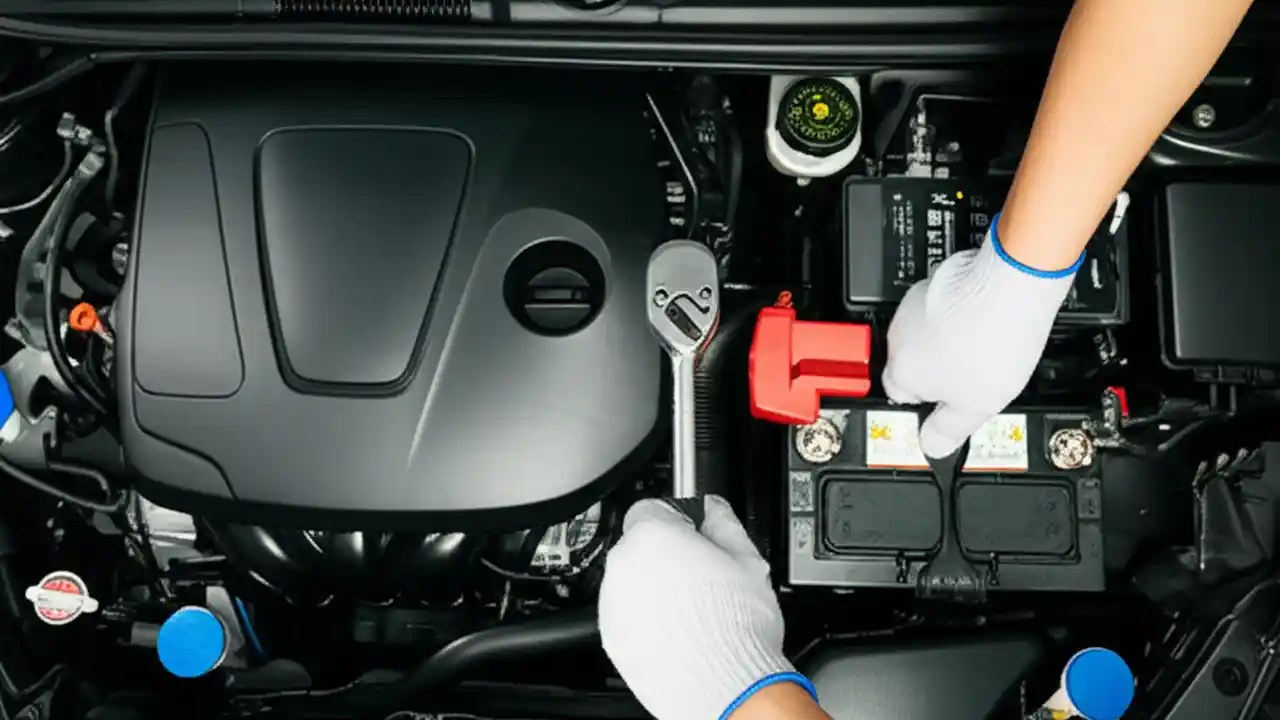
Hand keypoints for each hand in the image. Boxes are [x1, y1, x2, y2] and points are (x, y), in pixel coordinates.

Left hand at [599, 496, 816, 719]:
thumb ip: (724, 523)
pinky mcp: (613, 637)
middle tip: (701, 574)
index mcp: (653, 537)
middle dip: (666, 554)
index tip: (693, 532)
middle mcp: (624, 567)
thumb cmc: (739, 628)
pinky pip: (627, 615)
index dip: (677, 518)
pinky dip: (646, 618)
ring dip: (654, 587)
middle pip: (639, 545)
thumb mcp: (748, 561)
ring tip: (693, 608)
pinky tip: (678, 630)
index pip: (651, 507)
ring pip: (631, 582)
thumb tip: (715, 509)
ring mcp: (614, 605)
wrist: (728, 687)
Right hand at [882, 218, 1078, 457]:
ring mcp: (914, 306)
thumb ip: (948, 430)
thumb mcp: (976, 406)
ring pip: (924, 334)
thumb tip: (933, 446)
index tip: (945, 402)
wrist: (1010, 286)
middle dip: (938, 370)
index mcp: (902, 371)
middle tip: (971, 377)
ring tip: (983, 348)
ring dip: (946, 342)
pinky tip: (983, 322)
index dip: (925, 403)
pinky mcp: (933, 284)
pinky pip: (938, 308)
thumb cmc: (992, 340)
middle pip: (912, 363)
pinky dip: (955, 316)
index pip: (898, 397)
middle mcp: (899, 337)